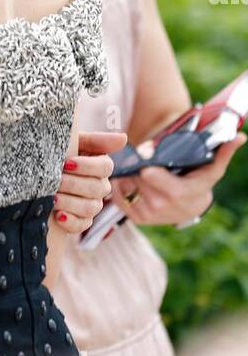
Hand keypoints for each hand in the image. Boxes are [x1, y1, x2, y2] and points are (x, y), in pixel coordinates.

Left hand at [52, 130, 127, 233]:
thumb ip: (95, 140)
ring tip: (52, 198)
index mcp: (100, 166)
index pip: (105, 167)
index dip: (87, 166)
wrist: (38, 174)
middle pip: (97, 188)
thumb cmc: (59, 155)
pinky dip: (70, 221)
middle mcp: (100, 187)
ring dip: (70, 203)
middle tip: (55, 181)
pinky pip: (81, 225)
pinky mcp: (82, 221)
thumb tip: (123, 138)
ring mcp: (93, 205)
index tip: (67, 164)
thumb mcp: (72, 143)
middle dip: (73, 184)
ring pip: (91, 208)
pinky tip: (58, 215)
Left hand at [108, 132, 245, 225]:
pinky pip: (120, 198)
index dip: (156, 177)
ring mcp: (151, 216)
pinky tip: (124, 174)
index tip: (147, 165)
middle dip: (137, 168)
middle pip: (144, 185)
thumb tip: (240, 137)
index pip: (170, 189)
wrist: (188, 205)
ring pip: (130, 189)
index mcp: (186, 195)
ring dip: (126, 174)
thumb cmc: (198, 180)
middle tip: (134, 155)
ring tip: (129, 163)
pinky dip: (119, 184)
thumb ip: (224, 151)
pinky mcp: (137, 218)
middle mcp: (168, 209)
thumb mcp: (212, 167)